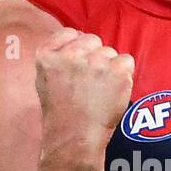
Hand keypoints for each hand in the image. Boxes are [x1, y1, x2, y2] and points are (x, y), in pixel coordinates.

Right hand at [35, 28, 134, 149]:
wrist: (75, 137)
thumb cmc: (60, 113)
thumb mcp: (43, 79)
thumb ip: (56, 56)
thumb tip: (77, 37)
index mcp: (48, 55)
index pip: (70, 33)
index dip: (78, 48)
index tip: (78, 65)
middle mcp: (71, 54)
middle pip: (93, 41)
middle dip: (94, 57)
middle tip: (90, 83)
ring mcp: (96, 62)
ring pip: (110, 52)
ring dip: (109, 68)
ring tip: (99, 92)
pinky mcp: (117, 71)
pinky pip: (127, 61)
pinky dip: (124, 75)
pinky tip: (113, 92)